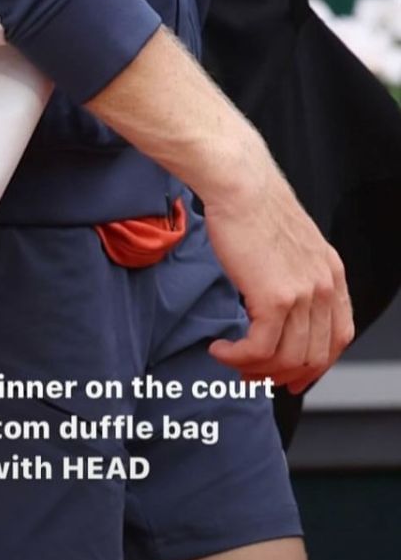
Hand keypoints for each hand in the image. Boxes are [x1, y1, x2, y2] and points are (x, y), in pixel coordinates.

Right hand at [201, 161, 353, 393]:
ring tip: (232, 361)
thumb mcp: (293, 244)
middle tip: (254, 375)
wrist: (240, 183)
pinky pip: (259, 349)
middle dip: (282, 374)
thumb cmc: (255, 205)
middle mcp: (323, 286)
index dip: (317, 364)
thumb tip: (279, 308)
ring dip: (256, 369)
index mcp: (331, 273)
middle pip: (313, 356)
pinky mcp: (274, 298)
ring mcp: (302, 295)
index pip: (339, 337)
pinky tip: (222, 349)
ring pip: (287, 358)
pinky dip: (238, 358)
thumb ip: (296, 276)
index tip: (296, 376)